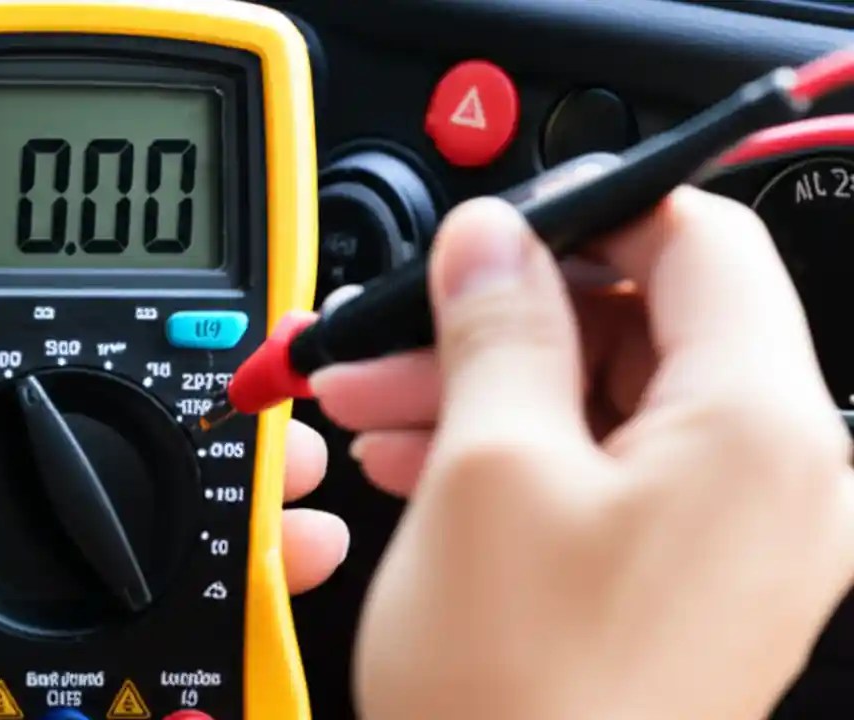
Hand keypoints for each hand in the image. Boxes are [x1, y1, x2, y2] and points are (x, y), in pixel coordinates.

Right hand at [313, 191, 853, 718]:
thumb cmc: (523, 702)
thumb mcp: (488, 469)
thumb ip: (497, 323)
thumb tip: (491, 239)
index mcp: (759, 429)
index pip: (698, 241)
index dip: (586, 216)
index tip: (492, 233)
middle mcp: (773, 481)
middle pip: (645, 322)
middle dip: (508, 314)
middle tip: (401, 334)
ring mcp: (731, 540)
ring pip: (609, 400)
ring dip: (491, 384)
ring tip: (382, 407)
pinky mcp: (681, 584)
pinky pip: (604, 473)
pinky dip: (515, 450)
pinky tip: (423, 462)